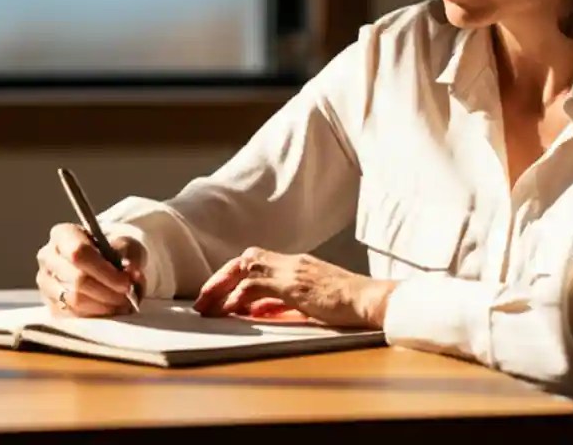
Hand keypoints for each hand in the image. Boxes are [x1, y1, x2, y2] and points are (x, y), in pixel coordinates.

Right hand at [36, 223, 146, 316]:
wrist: (103, 264)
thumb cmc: (114, 250)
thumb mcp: (126, 244)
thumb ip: (128, 253)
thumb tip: (130, 270)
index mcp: (63, 234)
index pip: (79, 253)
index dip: (104, 271)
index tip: (126, 282)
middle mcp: (48, 257)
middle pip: (77, 279)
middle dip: (108, 291)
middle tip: (128, 296)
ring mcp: (46, 282)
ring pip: (74, 300)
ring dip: (104, 306)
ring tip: (123, 303)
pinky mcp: (50, 304)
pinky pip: (72, 315)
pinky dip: (96, 315)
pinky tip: (110, 309)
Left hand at [192, 246, 397, 328]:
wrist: (370, 300)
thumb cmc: (347, 304)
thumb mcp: (309, 300)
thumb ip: (281, 302)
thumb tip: (255, 309)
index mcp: (295, 263)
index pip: (254, 260)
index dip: (231, 275)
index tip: (216, 292)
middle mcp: (291, 261)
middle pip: (244, 260)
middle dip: (219, 279)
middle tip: (202, 300)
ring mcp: (292, 270)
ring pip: (244, 270)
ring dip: (220, 289)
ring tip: (206, 308)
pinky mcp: (293, 285)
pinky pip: (255, 287)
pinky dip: (237, 299)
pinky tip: (228, 312)